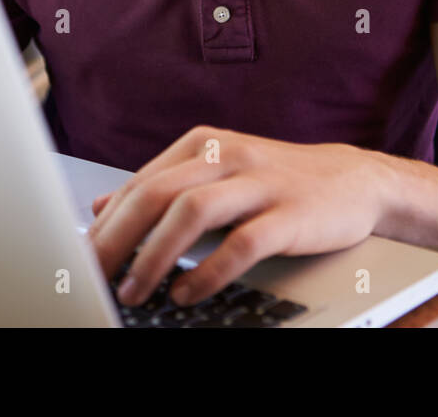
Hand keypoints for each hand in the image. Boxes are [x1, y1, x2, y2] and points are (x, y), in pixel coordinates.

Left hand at [87, 125, 392, 306]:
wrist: (356, 180)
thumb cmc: (279, 181)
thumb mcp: (215, 174)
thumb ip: (161, 187)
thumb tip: (102, 207)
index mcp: (202, 144)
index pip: (139, 185)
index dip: (104, 225)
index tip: (81, 259)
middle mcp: (226, 156)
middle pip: (155, 194)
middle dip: (116, 241)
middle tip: (93, 278)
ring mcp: (259, 182)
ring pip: (191, 214)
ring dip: (154, 257)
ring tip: (134, 291)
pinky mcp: (290, 212)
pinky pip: (240, 243)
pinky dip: (207, 272)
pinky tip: (187, 293)